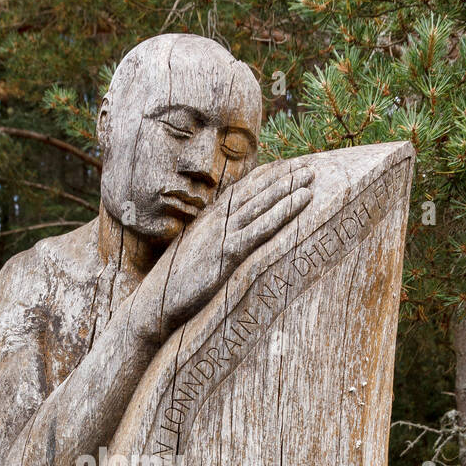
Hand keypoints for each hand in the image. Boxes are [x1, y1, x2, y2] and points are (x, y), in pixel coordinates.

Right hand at [134, 165, 313, 343]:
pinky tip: (302, 200)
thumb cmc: (173, 283)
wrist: (155, 301)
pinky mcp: (227, 252)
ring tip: (310, 174)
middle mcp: (216, 220)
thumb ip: (210, 241)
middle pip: (254, 190)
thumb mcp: (192, 254)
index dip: (264, 176)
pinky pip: (262, 227)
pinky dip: (284, 211)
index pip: (241, 189)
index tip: (285, 166)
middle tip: (306, 163)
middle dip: (281, 175)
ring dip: (288, 187)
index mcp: (208, 219)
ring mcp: (222, 234)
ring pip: (262, 203)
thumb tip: (226, 240)